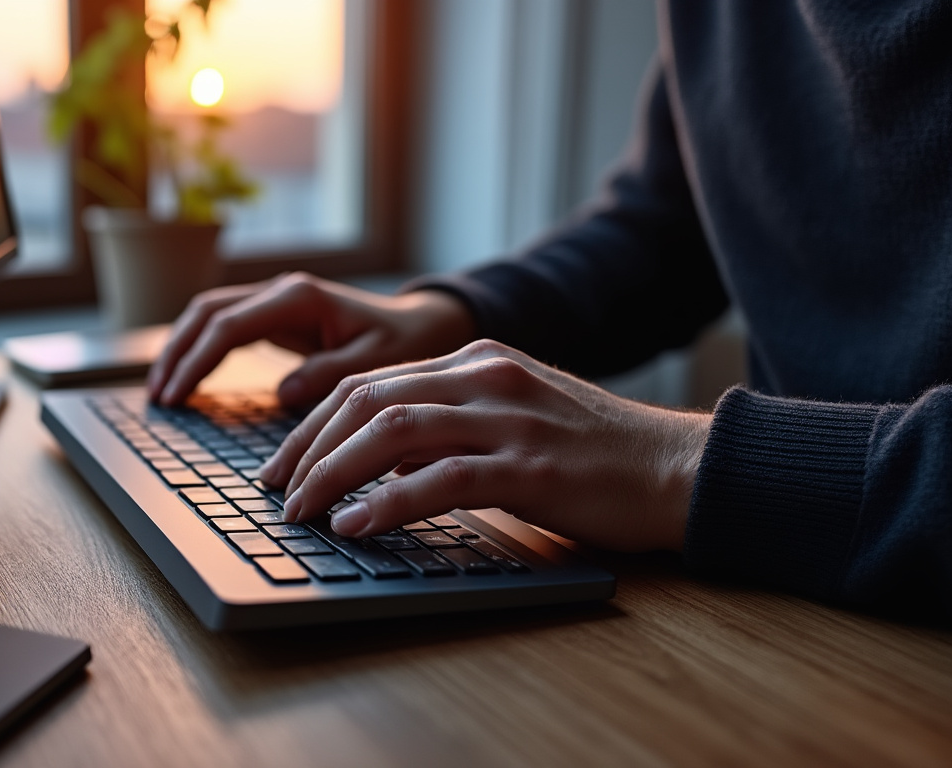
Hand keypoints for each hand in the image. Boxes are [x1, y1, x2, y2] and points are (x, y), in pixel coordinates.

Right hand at [148, 272, 475, 405]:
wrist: (423, 325)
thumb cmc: (405, 344)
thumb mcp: (376, 363)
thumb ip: (331, 374)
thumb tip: (285, 392)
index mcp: (300, 298)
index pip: (229, 326)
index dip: (197, 362)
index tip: (177, 396)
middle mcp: (282, 292)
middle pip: (207, 312)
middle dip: (176, 351)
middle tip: (159, 396)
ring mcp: (276, 301)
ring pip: (209, 314)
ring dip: (181, 348)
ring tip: (163, 390)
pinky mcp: (276, 317)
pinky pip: (225, 327)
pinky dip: (200, 348)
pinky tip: (188, 378)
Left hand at [262, 339, 711, 551]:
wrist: (674, 469)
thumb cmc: (592, 453)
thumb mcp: (512, 419)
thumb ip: (448, 428)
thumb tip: (377, 462)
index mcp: (477, 361)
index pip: (372, 383)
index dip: (316, 424)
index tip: (285, 464)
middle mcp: (485, 377)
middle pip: (368, 400)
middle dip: (309, 448)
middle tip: (276, 490)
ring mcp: (508, 418)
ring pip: (392, 432)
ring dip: (332, 473)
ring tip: (300, 510)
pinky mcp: (528, 466)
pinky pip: (439, 479)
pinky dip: (386, 502)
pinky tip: (355, 524)